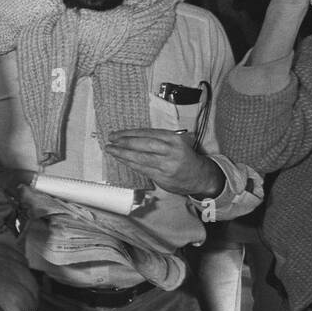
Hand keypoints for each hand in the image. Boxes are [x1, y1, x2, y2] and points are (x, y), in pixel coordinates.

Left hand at [105, 129, 223, 196]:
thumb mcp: (176, 142)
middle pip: (143, 144)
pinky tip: (122, 160)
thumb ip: (158, 139)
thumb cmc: (184, 157)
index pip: (147, 133)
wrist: (200, 176)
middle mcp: (170, 151)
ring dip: (123, 154)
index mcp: (173, 139)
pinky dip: (130, 164)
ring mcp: (166, 165)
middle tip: (111, 140)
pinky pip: (142, 169)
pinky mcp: (163, 177)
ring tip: (111, 150)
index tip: (117, 133)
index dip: (130, 133)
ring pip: (140, 158)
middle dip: (124, 142)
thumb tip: (132, 137)